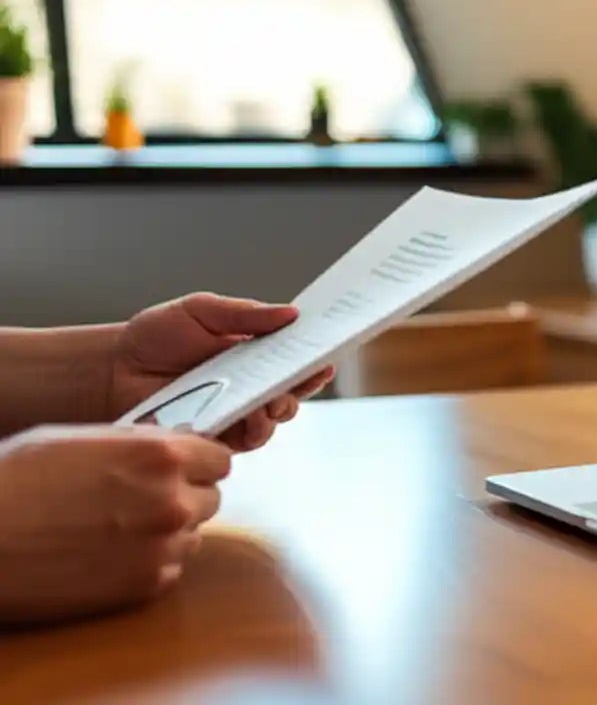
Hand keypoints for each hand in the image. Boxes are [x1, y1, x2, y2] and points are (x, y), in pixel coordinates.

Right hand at [0, 425, 230, 624]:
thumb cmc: (16, 479)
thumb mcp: (83, 439)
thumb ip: (140, 444)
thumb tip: (175, 448)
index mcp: (161, 455)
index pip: (219, 458)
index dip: (198, 462)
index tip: (183, 467)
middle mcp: (172, 501)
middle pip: (211, 497)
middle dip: (184, 495)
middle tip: (142, 498)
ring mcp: (162, 547)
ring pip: (193, 534)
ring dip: (168, 530)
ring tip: (117, 526)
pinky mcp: (146, 586)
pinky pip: (170, 568)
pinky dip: (150, 562)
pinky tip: (108, 553)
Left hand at [107, 293, 333, 450]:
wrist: (111, 369)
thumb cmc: (154, 337)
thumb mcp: (200, 311)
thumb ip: (244, 314)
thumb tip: (291, 313)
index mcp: (253, 355)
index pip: (294, 360)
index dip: (316, 358)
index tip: (329, 354)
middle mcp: (250, 387)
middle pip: (292, 391)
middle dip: (302, 386)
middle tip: (304, 376)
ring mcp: (235, 414)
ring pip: (275, 420)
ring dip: (279, 410)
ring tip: (272, 402)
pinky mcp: (216, 438)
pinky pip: (246, 440)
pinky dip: (254, 430)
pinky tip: (252, 419)